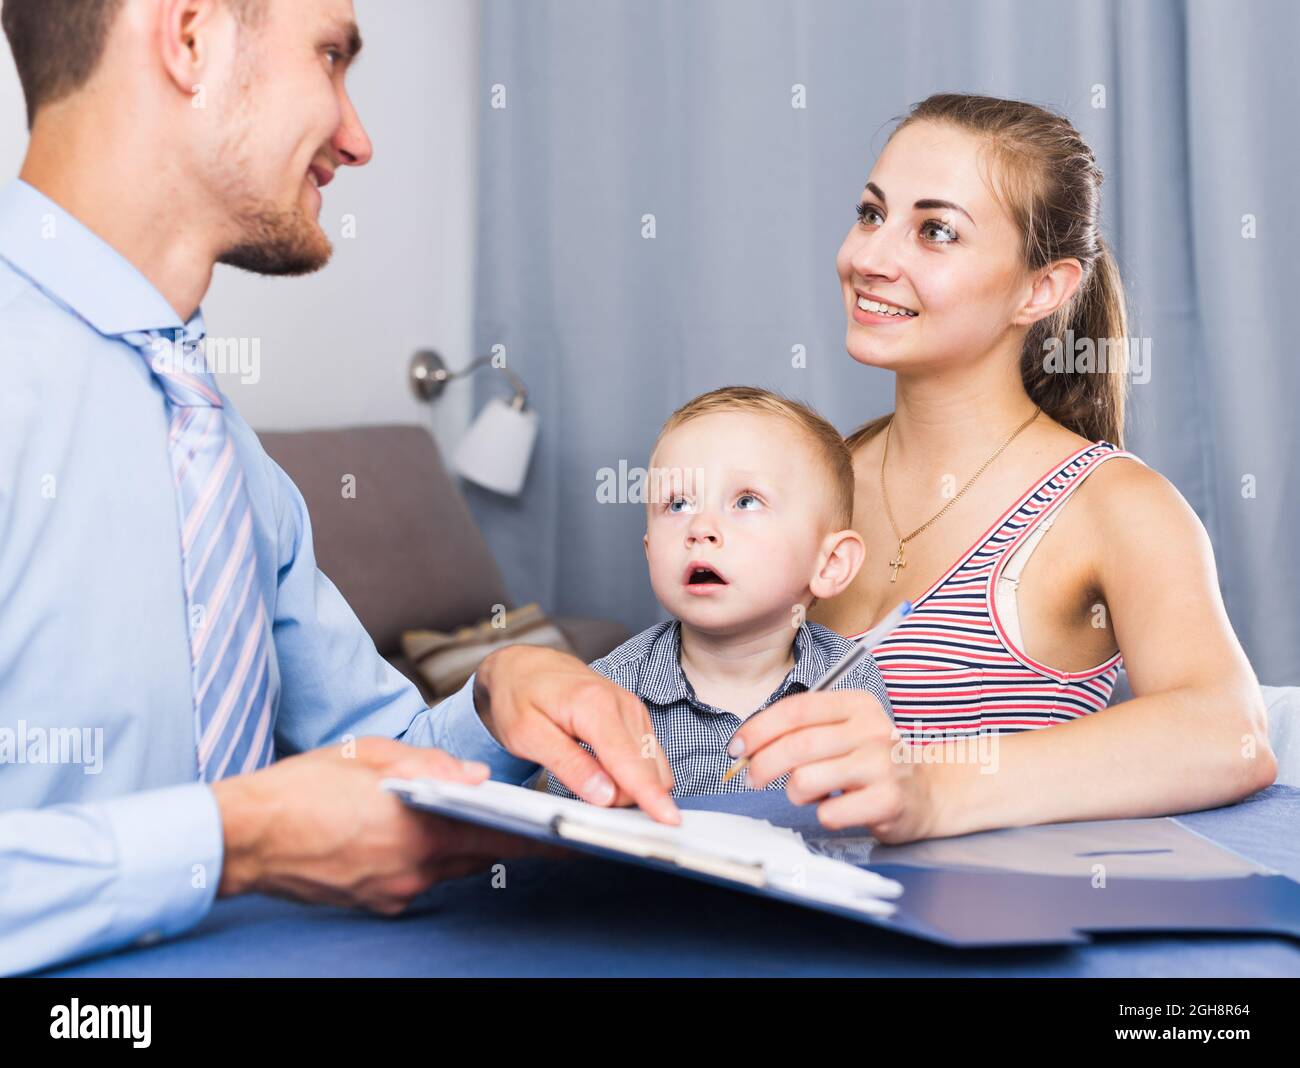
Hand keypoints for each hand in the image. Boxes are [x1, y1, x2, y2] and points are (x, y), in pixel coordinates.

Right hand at [212, 737, 547, 912]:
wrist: (243, 836)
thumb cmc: (300, 788)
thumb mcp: (368, 755)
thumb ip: (429, 764)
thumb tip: (477, 777)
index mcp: (417, 828)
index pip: (498, 836)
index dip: (544, 837)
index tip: (580, 838)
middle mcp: (412, 869)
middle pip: (478, 853)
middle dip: (501, 833)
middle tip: (528, 817)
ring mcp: (394, 892)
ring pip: (449, 866)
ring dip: (460, 842)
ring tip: (458, 814)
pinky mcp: (377, 902)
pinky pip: (418, 877)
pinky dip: (425, 855)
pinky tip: (409, 832)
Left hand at [475, 644, 678, 823]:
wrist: (523, 666)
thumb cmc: (519, 696)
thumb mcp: (527, 735)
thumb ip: (568, 765)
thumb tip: (605, 796)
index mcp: (596, 706)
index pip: (629, 761)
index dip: (650, 795)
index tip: (669, 821)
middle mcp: (623, 705)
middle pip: (645, 770)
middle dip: (624, 797)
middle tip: (580, 791)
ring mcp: (633, 710)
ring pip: (651, 767)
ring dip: (628, 787)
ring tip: (586, 778)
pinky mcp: (635, 717)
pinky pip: (647, 758)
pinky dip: (631, 775)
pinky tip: (602, 772)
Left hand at [731, 690, 935, 843]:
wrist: (927, 792)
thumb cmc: (872, 761)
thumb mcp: (844, 731)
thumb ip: (802, 730)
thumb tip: (748, 745)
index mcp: (855, 704)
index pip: (795, 710)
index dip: (758, 729)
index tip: (737, 747)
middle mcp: (871, 729)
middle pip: (796, 746)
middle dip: (762, 765)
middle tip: (752, 778)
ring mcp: (882, 764)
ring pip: (806, 780)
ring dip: (794, 792)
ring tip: (809, 793)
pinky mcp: (888, 800)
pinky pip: (830, 812)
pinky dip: (822, 814)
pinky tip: (836, 807)